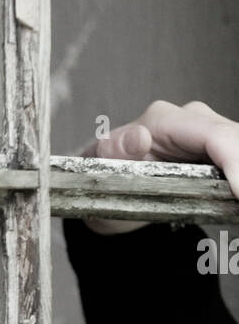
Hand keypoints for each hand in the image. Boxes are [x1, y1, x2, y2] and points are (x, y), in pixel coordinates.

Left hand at [81, 100, 238, 234]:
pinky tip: (235, 198)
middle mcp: (191, 120)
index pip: (213, 136)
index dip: (235, 162)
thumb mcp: (99, 168)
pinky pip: (235, 159)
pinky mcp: (214, 150)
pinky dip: (238, 178)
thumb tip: (140, 138)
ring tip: (236, 203)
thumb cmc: (100, 176)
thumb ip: (116, 149)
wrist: (102, 187)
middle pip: (234, 140)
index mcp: (163, 120)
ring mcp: (205, 133)